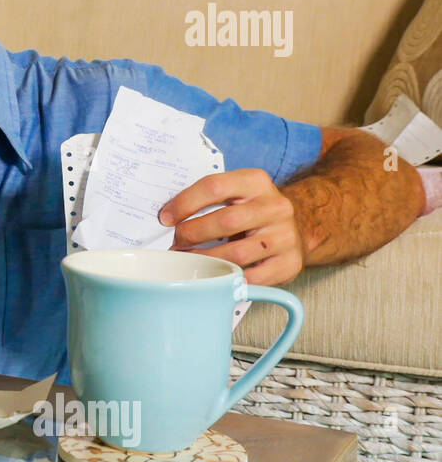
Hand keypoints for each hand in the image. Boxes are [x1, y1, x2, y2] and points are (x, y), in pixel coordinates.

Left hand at [158, 168, 304, 285]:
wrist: (296, 228)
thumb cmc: (252, 211)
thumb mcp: (236, 194)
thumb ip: (207, 199)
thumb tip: (167, 217)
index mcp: (256, 182)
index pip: (214, 186)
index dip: (184, 203)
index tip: (165, 218)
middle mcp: (274, 207)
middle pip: (225, 221)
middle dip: (192, 234)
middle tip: (177, 243)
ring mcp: (284, 236)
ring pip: (236, 253)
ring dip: (204, 260)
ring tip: (188, 261)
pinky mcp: (289, 263)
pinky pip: (252, 278)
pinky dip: (228, 279)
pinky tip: (214, 276)